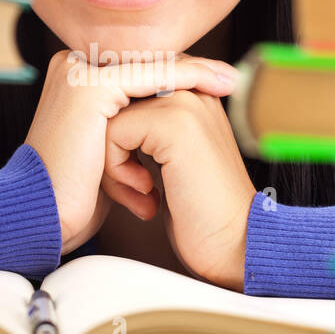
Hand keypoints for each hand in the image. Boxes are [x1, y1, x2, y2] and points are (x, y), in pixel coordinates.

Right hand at [25, 51, 237, 253]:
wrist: (46, 216)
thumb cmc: (77, 196)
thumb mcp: (109, 152)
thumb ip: (130, 128)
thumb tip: (166, 119)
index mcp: (75, 82)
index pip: (136, 71)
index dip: (178, 76)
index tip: (216, 83)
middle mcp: (72, 70)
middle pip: (145, 65)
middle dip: (191, 72)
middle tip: (230, 79)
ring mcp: (78, 74)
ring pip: (150, 68)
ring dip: (194, 73)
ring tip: (228, 83)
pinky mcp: (89, 86)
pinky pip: (149, 76)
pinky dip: (184, 78)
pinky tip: (211, 84)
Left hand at [102, 88, 256, 289]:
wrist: (233, 243)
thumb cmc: (200, 211)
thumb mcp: (172, 160)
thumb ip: (148, 129)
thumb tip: (100, 118)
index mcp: (194, 94)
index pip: (128, 95)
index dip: (120, 137)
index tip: (138, 177)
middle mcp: (192, 90)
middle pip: (115, 103)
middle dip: (113, 148)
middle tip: (136, 188)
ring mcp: (185, 103)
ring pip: (109, 117)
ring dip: (113, 162)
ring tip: (140, 192)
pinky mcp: (174, 123)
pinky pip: (113, 132)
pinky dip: (117, 169)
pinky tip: (145, 193)